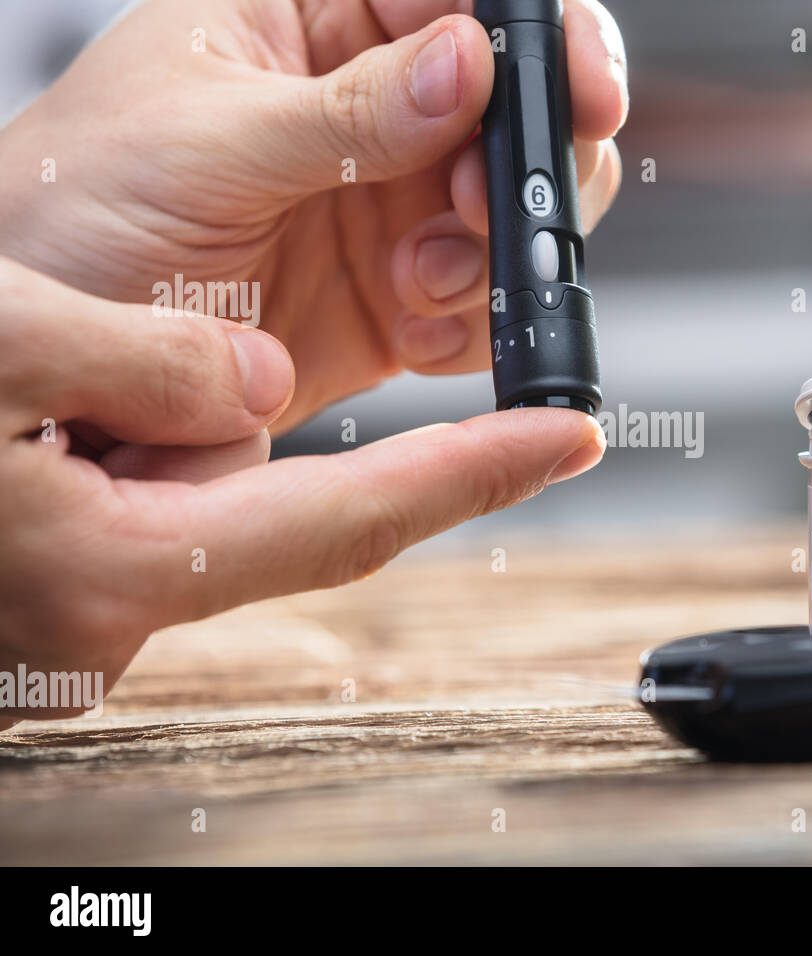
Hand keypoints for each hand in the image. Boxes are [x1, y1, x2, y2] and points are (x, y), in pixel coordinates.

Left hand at [0, 0, 626, 430]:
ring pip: (521, 210)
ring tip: (424, 279)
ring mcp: (395, 205)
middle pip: (519, 106)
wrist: (61, 367)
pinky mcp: (402, 297)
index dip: (536, 35)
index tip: (575, 86)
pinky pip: (486, 304)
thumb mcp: (207, 141)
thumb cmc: (78, 208)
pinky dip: (476, 325)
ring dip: (499, 254)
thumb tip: (466, 64)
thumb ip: (347, 111)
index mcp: (313, 21)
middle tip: (485, 204)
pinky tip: (416, 329)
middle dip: (528, 161)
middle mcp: (372, 109)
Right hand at [0, 259, 604, 729]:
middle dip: (265, 423)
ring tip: (68, 400)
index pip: (355, 515)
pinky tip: (65, 426)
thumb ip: (151, 363)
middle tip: (186, 371)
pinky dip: (141, 454)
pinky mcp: (61, 590)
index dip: (475, 472)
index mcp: (114, 569)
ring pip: (206, 494)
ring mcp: (83, 613)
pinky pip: (153, 509)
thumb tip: (261, 379)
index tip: (571, 439)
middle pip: (278, 500)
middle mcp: (112, 616)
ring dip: (172, 428)